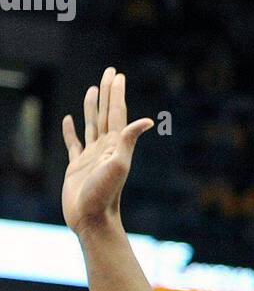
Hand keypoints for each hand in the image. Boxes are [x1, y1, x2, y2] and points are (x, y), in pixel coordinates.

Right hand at [62, 68, 152, 235]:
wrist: (93, 219)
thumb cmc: (106, 194)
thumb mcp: (119, 164)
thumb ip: (129, 141)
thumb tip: (148, 120)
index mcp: (115, 143)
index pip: (116, 112)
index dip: (116, 92)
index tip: (117, 74)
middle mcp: (105, 146)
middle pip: (105, 112)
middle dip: (107, 92)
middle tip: (109, 71)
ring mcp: (91, 156)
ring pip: (91, 124)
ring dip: (92, 106)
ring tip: (92, 89)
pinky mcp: (77, 167)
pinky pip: (74, 143)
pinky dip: (71, 131)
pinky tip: (69, 120)